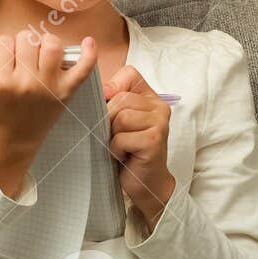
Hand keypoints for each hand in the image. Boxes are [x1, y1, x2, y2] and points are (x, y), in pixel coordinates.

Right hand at [0, 30, 98, 197]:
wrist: (13, 141)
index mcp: (3, 82)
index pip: (4, 43)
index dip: (3, 48)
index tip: (4, 60)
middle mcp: (27, 83)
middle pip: (27, 39)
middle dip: (22, 45)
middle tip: (20, 60)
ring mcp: (50, 87)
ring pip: (51, 45)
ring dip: (45, 44)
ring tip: (39, 55)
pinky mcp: (67, 92)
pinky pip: (83, 69)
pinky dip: (89, 54)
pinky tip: (88, 42)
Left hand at [104, 64, 175, 231]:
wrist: (146, 184)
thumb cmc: (128, 152)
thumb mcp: (118, 122)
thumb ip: (111, 102)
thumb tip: (97, 89)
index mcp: (151, 98)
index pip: (129, 74)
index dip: (113, 88)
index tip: (109, 107)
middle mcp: (159, 107)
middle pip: (120, 98)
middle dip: (109, 120)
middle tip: (116, 137)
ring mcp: (160, 122)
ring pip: (121, 117)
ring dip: (113, 136)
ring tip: (122, 147)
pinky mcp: (154, 139)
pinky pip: (121, 137)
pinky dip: (117, 149)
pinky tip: (125, 156)